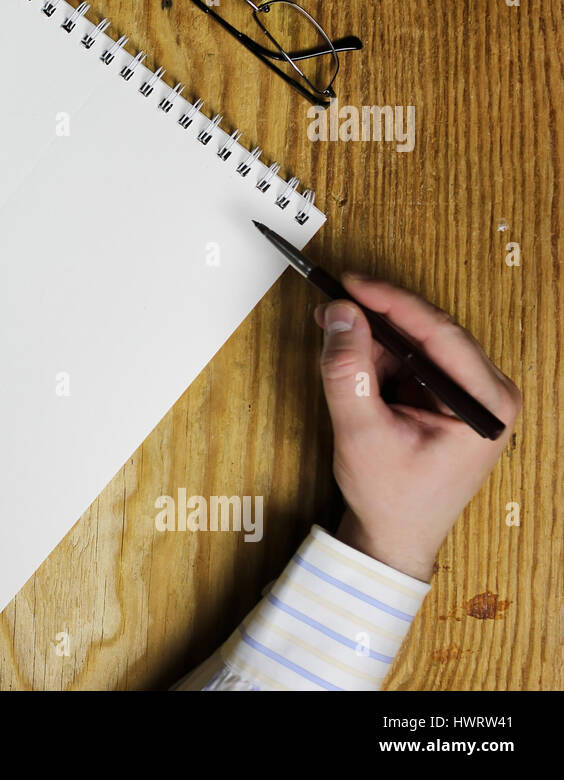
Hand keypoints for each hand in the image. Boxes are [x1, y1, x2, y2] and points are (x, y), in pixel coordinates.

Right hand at [314, 273, 521, 580]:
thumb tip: (341, 314)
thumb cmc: (392, 498)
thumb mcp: (361, 434)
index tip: (350, 283)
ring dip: (374, 341)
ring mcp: (469, 395)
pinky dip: (378, 359)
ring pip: (417, 343)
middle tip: (333, 306)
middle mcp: (488, 394)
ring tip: (335, 344)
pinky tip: (354, 368)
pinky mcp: (447, 398)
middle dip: (377, 319)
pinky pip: (411, 361)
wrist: (395, 537)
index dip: (391, 301)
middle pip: (430, 332)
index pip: (439, 333)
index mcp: (485, 405)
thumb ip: (348, 372)